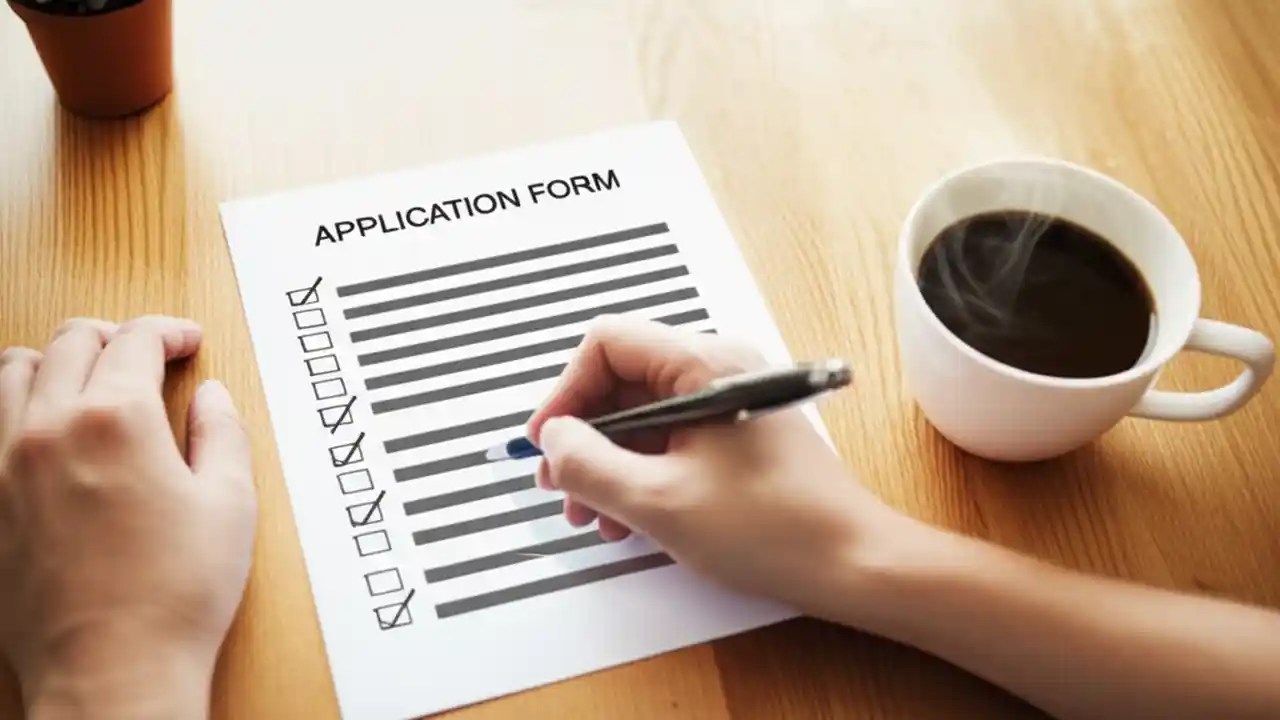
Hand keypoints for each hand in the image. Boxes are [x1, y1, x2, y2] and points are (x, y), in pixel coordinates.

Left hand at [0, 316, 255, 718]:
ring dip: (55, 359)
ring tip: (88, 377)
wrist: (112, 672)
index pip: (137, 340)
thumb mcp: (230, 504)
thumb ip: (222, 433)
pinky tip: (47, 425)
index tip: (187, 342)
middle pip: (71, 341)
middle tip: (145, 352)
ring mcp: (4, 466)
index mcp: (114, 421)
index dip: (170, 331)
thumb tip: (212, 399)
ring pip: (11, 370)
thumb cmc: (173, 598)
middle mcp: (48, 431)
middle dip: (116, 334)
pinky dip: (16, 403)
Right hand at [527, 316, 913, 614]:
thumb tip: (555, 441)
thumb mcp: (657, 501)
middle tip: (562, 485)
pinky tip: (630, 517)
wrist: (851, 562)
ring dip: (609, 463)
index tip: (548, 441)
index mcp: (705, 366)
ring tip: (594, 514)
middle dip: (585, 437)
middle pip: (624, 382)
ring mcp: (732, 402)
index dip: (566, 393)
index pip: (608, 345)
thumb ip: (589, 466)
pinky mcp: (740, 434)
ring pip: (645, 416)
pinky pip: (673, 439)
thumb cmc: (775, 529)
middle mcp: (720, 371)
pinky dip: (642, 473)